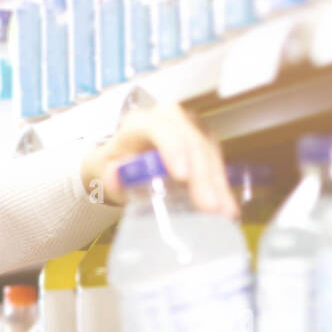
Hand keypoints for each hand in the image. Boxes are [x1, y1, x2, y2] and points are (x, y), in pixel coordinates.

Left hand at [80, 103, 239, 217]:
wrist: (122, 162)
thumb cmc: (114, 165)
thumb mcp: (102, 171)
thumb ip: (108, 176)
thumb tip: (116, 177)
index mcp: (140, 122)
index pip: (159, 128)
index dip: (172, 148)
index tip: (182, 176)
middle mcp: (169, 119)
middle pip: (191, 142)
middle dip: (202, 176)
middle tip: (209, 206)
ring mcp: (190, 129)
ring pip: (209, 152)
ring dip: (218, 184)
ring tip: (225, 212)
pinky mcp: (204, 143)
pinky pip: (216, 162)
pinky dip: (222, 187)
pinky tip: (228, 208)